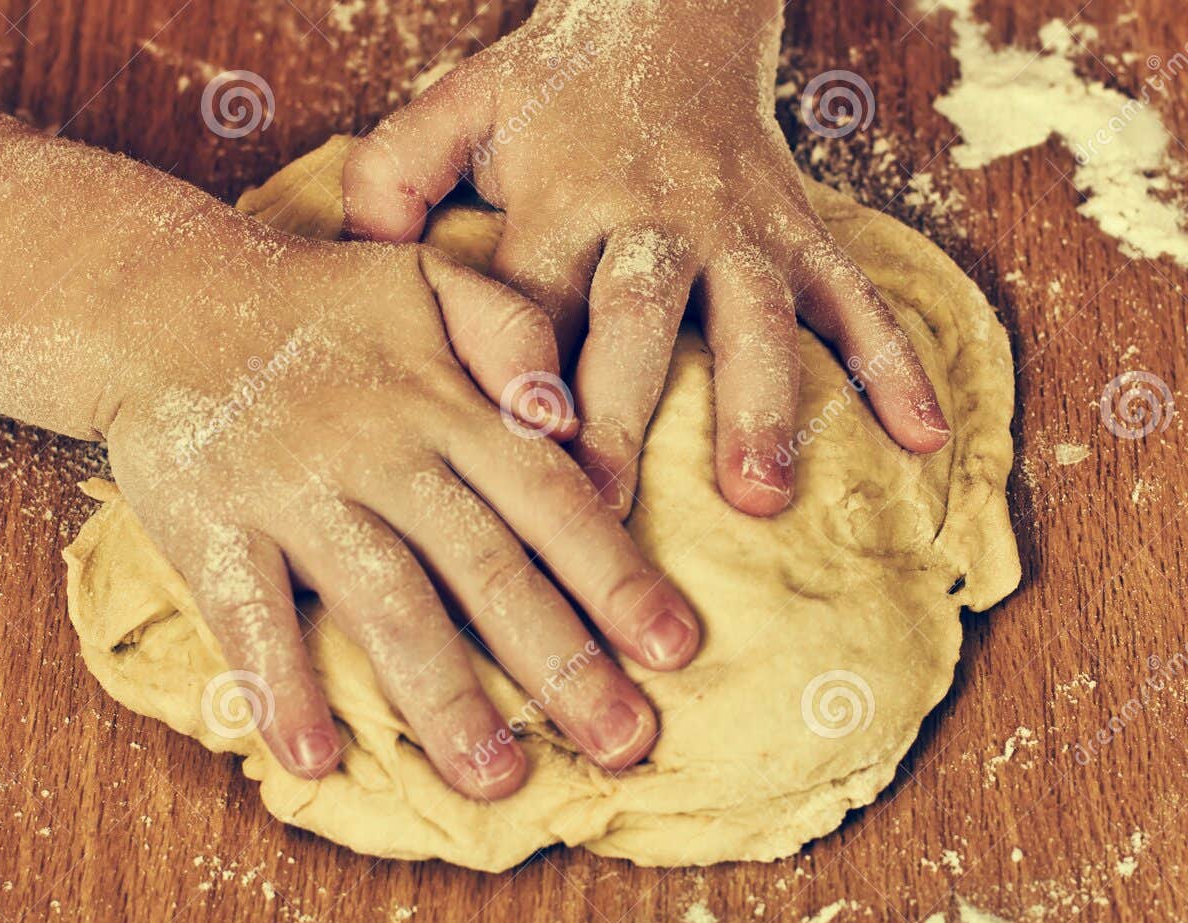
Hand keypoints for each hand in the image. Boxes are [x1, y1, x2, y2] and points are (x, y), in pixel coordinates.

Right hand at [101, 227, 700, 798]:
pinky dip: (279, 686)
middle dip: (560, 662)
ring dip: (443, 700)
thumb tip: (567, 417)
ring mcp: (294, 493)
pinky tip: (314, 760)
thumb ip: (509, 330)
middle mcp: (380, 453)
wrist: (163, 297)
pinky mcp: (212, 525)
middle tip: (624, 744)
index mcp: (443, 404)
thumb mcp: (426, 278)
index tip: (677, 649)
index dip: (615, 576)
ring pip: (384, 606)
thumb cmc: (315, 308)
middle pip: (484, 568)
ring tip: (495, 782)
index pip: (550, 499)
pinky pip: (249, 616)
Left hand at [343, 0, 950, 517]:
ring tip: (759, 498)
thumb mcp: (459, 106)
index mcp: (559, 199)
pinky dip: (893, 362)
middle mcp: (651, 216)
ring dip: (760, 406)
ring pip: (755, 316)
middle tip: (605, 517)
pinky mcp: (800, 224)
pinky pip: (855, 293)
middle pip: (635, 321)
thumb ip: (396, 173)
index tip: (496, 485)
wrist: (670, 0)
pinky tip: (921, 438)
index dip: (511, 391)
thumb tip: (356, 250)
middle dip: (620, 417)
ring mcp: (738, 223)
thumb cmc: (550, 82)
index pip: (525, 307)